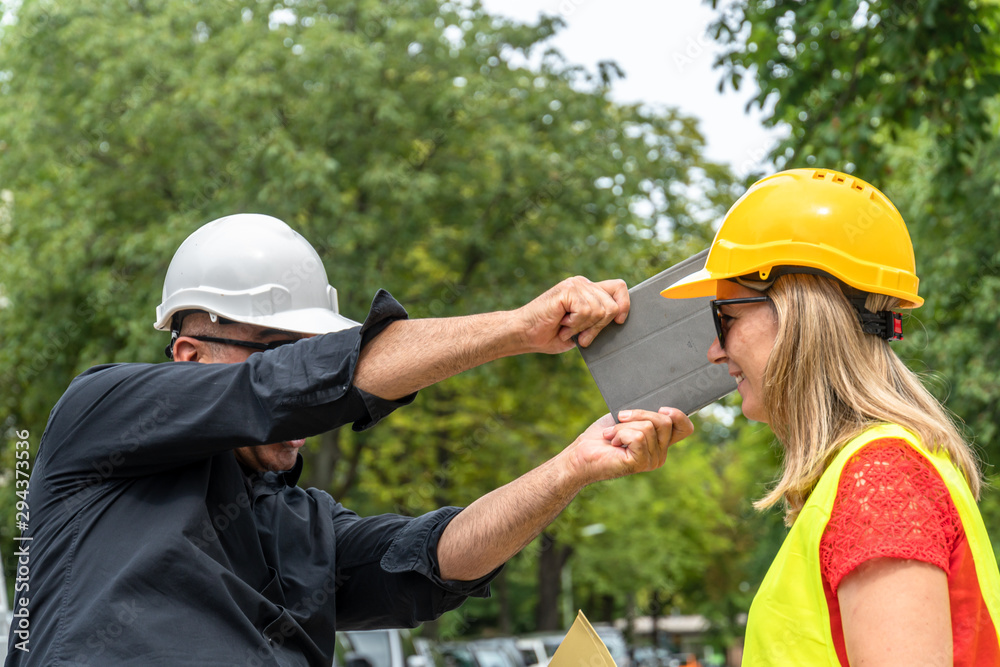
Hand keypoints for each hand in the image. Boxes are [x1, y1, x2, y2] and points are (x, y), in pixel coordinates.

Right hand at [513, 276, 628, 353]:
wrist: (525, 334)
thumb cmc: (550, 334)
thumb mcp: (582, 329)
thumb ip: (598, 321)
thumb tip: (620, 319)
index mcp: (588, 290)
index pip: (619, 287)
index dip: (624, 304)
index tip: (618, 321)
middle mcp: (583, 283)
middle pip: (612, 305)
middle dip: (599, 327)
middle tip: (581, 335)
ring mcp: (575, 285)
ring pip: (600, 311)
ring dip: (583, 327)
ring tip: (566, 328)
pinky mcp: (567, 290)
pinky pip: (585, 311)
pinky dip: (575, 324)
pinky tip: (562, 324)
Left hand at [560, 408, 692, 486]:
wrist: (580, 454)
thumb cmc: (602, 435)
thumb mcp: (627, 418)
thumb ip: (646, 414)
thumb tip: (661, 405)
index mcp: (660, 442)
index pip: (686, 428)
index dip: (679, 415)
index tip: (663, 408)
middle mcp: (660, 454)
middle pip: (665, 421)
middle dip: (639, 413)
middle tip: (620, 419)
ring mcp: (652, 460)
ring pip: (648, 427)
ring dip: (623, 426)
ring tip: (612, 435)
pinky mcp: (640, 463)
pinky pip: (638, 436)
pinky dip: (621, 433)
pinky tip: (612, 442)